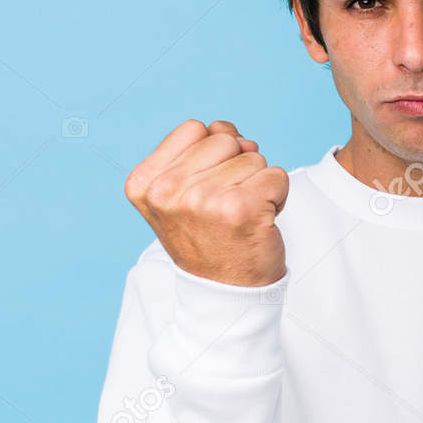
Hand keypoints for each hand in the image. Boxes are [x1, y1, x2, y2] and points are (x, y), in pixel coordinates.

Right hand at [124, 119, 288, 287]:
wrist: (224, 293)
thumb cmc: (207, 238)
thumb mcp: (183, 192)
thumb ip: (202, 150)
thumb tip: (236, 134)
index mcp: (145, 183)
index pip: (194, 129)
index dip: (211, 154)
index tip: (204, 191)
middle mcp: (167, 191)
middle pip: (225, 138)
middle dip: (235, 167)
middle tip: (225, 207)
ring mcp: (202, 200)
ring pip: (252, 156)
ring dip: (256, 184)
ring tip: (240, 217)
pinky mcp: (239, 209)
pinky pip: (276, 175)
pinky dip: (277, 197)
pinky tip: (259, 222)